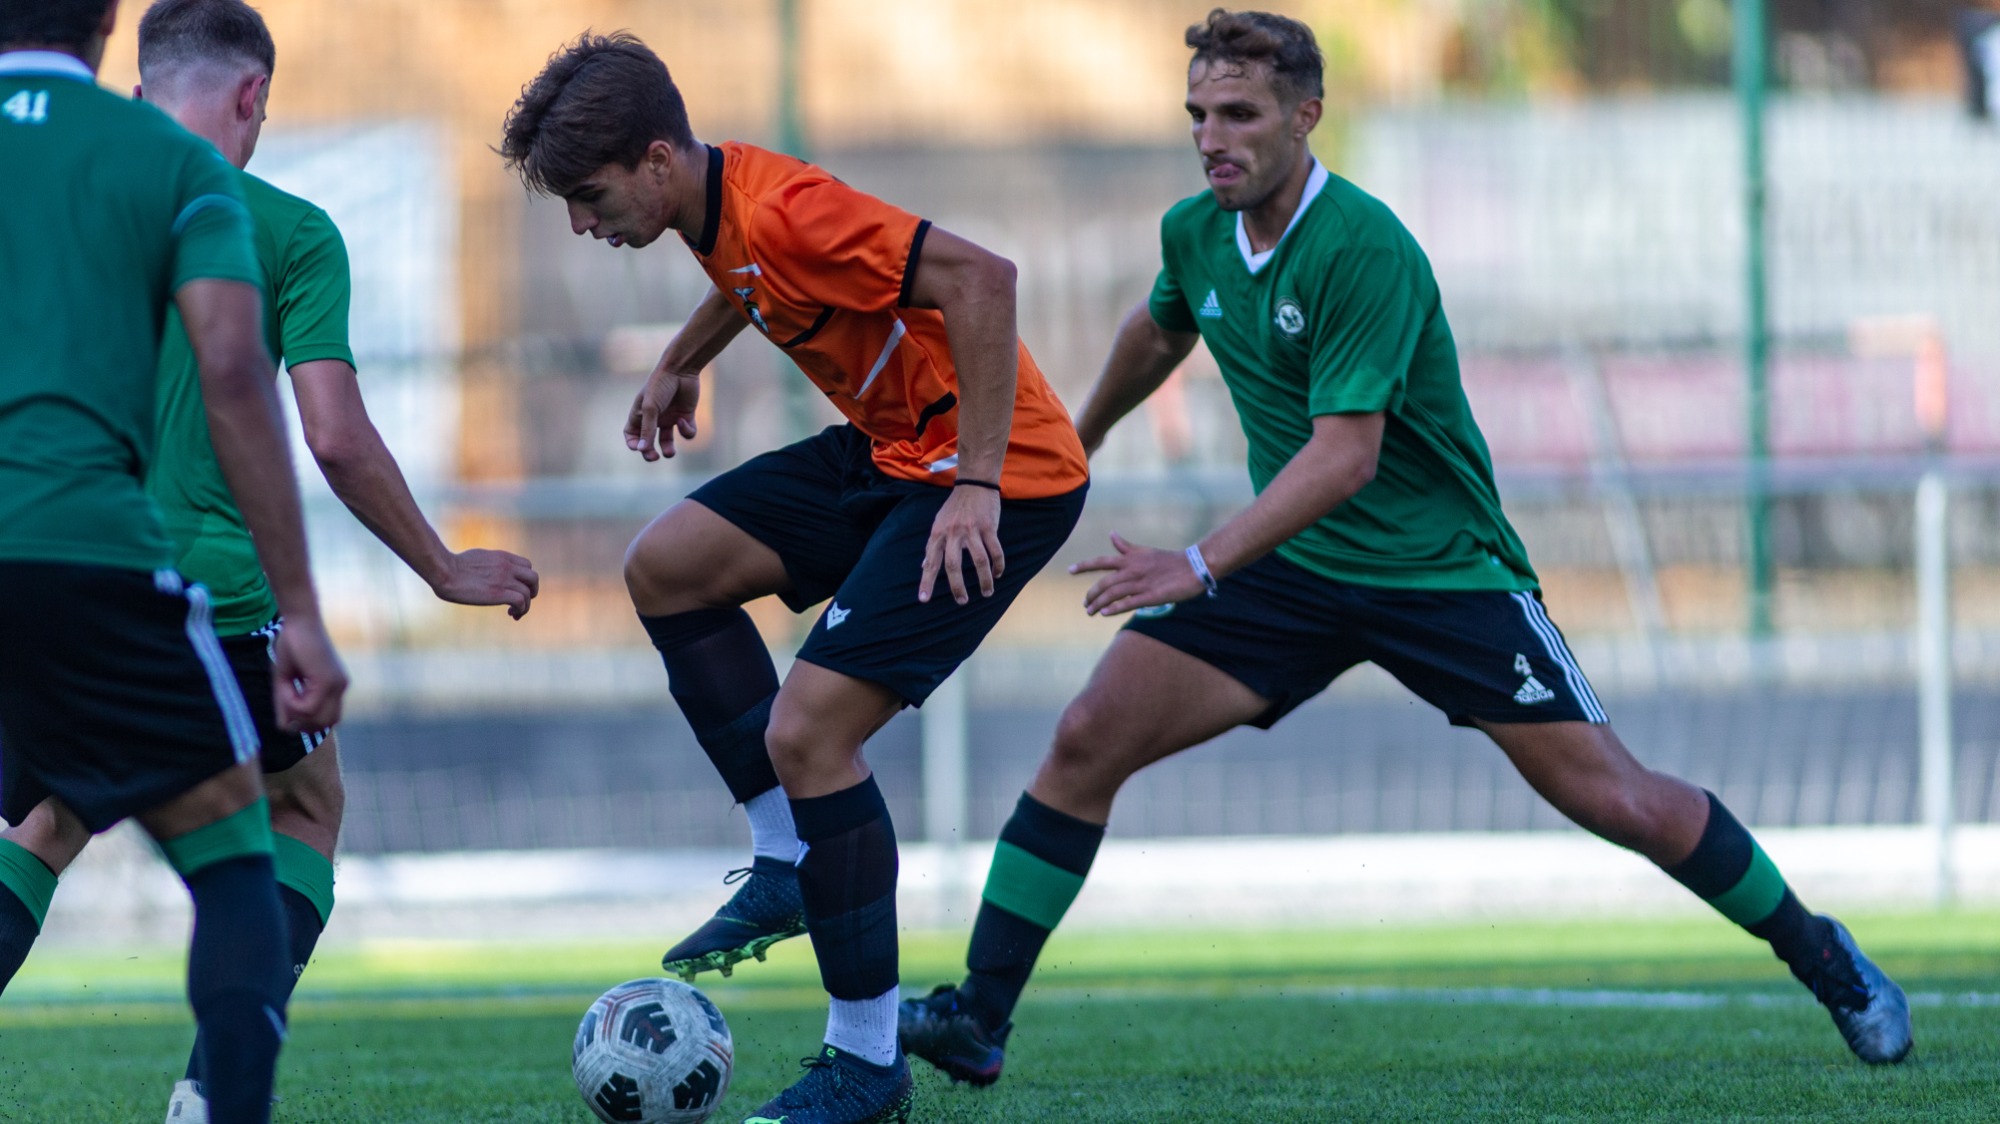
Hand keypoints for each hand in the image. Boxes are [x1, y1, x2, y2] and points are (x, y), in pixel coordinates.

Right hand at [270, 616, 347, 732]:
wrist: (299, 620)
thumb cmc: (291, 645)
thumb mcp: (286, 680)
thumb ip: (287, 703)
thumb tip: (285, 729)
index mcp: (335, 687)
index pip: (327, 719)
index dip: (306, 720)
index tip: (288, 706)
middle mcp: (340, 687)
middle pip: (326, 724)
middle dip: (302, 723)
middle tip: (285, 705)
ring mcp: (337, 684)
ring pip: (318, 719)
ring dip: (297, 713)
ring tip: (285, 693)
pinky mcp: (327, 680)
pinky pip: (309, 706)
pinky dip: (292, 702)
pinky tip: (286, 686)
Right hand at [433, 548, 540, 618]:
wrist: (444, 571)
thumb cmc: (451, 566)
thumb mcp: (476, 558)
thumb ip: (488, 564)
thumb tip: (486, 571)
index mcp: (502, 557)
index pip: (527, 566)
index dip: (525, 580)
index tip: (515, 590)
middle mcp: (507, 566)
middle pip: (534, 578)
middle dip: (531, 592)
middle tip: (521, 602)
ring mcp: (504, 579)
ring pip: (530, 592)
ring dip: (526, 605)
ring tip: (514, 613)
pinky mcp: (499, 592)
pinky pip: (521, 601)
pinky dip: (520, 610)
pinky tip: (510, 614)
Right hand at [624, 365, 700, 460]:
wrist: (681, 370)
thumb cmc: (660, 386)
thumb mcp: (650, 408)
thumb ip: (647, 430)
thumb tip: (642, 450)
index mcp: (640, 414)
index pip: (632, 435)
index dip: (634, 444)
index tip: (639, 448)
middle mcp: (654, 419)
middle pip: (649, 443)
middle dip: (650, 452)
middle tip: (654, 457)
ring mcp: (670, 418)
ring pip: (667, 442)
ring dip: (668, 450)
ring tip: (669, 452)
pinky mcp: (685, 417)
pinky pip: (686, 432)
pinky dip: (685, 431)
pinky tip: (682, 420)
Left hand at [919, 485, 1004, 604]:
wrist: (974, 484)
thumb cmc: (955, 507)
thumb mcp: (938, 523)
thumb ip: (932, 545)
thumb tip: (924, 565)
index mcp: (938, 533)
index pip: (931, 562)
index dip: (926, 581)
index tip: (923, 599)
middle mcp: (953, 533)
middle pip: (953, 565)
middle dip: (957, 587)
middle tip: (962, 601)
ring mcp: (972, 530)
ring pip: (979, 561)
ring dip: (984, 580)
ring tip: (987, 592)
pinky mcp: (989, 527)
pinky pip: (995, 551)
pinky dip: (998, 565)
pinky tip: (997, 574)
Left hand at [1071, 533, 1207, 615]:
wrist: (1193, 567)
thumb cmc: (1168, 560)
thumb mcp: (1144, 551)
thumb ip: (1126, 546)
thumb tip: (1111, 534)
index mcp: (1130, 559)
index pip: (1101, 561)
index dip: (1084, 566)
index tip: (1069, 570)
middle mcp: (1132, 570)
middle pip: (1104, 583)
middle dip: (1091, 595)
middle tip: (1085, 605)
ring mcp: (1141, 583)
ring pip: (1113, 594)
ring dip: (1099, 604)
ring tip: (1091, 612)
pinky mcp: (1151, 596)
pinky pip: (1128, 603)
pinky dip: (1115, 608)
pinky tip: (1105, 614)